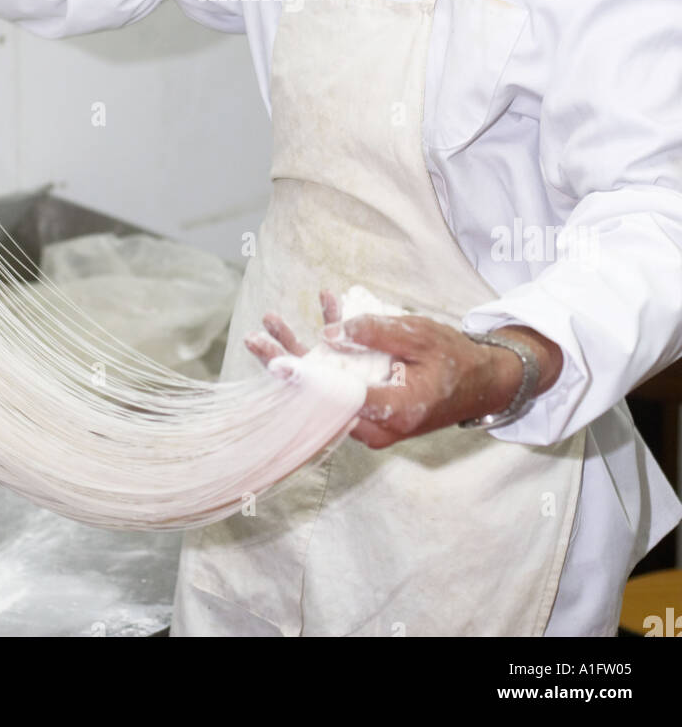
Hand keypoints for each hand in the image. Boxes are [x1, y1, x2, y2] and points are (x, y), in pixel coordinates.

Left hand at [246, 294, 560, 449]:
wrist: (481, 383)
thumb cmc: (455, 359)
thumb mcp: (420, 336)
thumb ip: (377, 333)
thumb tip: (331, 333)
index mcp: (392, 413)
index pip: (337, 399)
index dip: (303, 380)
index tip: (275, 363)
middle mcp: (376, 424)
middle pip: (319, 397)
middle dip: (287, 365)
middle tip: (256, 338)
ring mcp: (370, 420)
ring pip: (323, 390)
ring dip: (298, 355)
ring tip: (270, 323)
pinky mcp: (368, 409)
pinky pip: (337, 384)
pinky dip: (323, 355)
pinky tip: (318, 314)